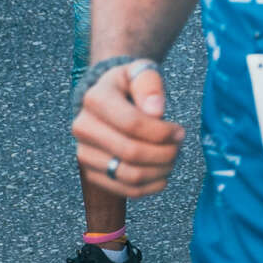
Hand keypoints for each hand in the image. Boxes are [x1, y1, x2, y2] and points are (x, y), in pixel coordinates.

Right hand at [73, 59, 185, 198]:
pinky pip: (123, 190)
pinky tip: (163, 175)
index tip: (180, 131)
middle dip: (165, 153)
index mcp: (95, 99)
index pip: (132, 124)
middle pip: (131, 152)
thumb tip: (156, 110)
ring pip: (128, 175)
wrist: (109, 99)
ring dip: (160, 171)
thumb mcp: (141, 72)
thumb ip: (150, 84)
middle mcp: (83, 128)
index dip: (162, 132)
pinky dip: (149, 187)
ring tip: (173, 158)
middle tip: (179, 146)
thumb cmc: (130, 85)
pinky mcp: (91, 173)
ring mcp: (84, 153)